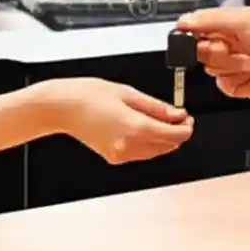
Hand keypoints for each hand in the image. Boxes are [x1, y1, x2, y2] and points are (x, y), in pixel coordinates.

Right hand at [48, 78, 193, 164]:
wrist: (62, 107)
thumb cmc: (88, 95)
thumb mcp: (128, 93)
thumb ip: (156, 106)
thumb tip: (177, 114)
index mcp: (136, 128)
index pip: (175, 136)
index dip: (186, 128)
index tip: (187, 119)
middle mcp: (130, 145)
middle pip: (167, 146)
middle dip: (176, 133)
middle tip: (176, 117)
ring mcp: (121, 154)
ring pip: (155, 152)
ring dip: (163, 139)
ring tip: (158, 119)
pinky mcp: (114, 157)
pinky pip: (141, 153)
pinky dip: (148, 143)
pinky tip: (142, 127)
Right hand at [176, 7, 249, 105]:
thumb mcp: (243, 21)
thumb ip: (210, 19)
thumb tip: (183, 21)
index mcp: (227, 23)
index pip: (197, 25)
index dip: (194, 32)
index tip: (197, 36)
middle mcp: (226, 42)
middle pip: (198, 48)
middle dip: (215, 50)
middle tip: (232, 48)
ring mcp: (229, 63)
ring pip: (209, 66)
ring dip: (229, 64)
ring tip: (248, 61)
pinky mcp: (232, 83)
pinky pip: (219, 83)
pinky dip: (233, 79)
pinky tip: (248, 74)